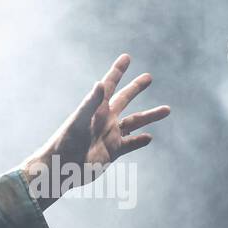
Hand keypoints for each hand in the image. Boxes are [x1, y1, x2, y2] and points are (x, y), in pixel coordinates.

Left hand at [21, 53, 170, 205]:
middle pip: (124, 99)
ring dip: (149, 116)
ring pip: (134, 122)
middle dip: (135, 88)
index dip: (117, 71)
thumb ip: (90, 103)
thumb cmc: (64, 144)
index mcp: (96, 109)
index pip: (109, 85)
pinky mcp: (112, 151)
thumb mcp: (78, 122)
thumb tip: (101, 82)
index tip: (126, 57)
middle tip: (148, 77)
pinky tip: (149, 137)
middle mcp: (104, 120)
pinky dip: (140, 141)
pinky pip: (130, 144)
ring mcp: (109, 135)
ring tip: (167, 109)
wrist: (60, 169)